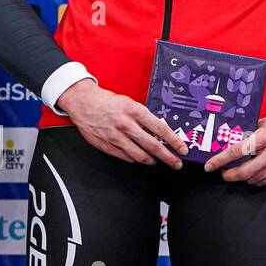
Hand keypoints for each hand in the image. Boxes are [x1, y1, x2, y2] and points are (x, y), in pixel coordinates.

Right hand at [59, 77, 188, 168]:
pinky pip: (126, 157)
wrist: (83, 103)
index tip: (182, 149)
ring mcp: (116, 137)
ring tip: (158, 161)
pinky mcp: (106, 146)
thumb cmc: (109, 102)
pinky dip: (136, 159)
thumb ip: (144, 117)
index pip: (160, 129)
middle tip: (177, 163)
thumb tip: (161, 131)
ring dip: (152, 160)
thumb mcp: (130, 103)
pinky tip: (141, 158)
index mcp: (135, 111)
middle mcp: (126, 125)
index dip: (173, 141)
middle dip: (168, 157)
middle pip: (152, 145)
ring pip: (139, 155)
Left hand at [204, 106, 265, 184]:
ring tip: (235, 171)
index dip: (220, 160)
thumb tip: (223, 142)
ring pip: (252, 179)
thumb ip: (245, 133)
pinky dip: (253, 179)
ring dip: (240, 178)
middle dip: (228, 175)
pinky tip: (250, 173)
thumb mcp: (261, 123)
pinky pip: (263, 182)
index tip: (209, 165)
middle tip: (221, 172)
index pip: (237, 151)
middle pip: (244, 172)